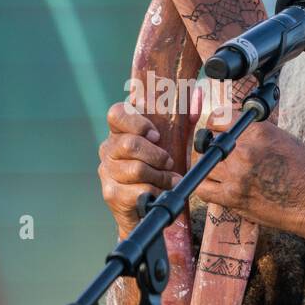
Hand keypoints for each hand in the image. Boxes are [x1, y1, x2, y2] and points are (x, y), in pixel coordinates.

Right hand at [97, 101, 185, 235]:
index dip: (137, 122)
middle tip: (169, 163)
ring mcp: (107, 171)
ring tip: (168, 180)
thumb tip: (197, 94)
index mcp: (120, 132)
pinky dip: (155, 192)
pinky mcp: (111, 193)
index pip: (116, 114)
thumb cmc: (158, 170)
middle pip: (130, 144)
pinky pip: (139, 190)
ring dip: (160, 177)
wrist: (144, 210)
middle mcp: (108, 149)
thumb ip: (184, 120)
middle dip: (157, 155)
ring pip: (137, 169)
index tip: (156, 135)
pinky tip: (157, 193)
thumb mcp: (173, 144)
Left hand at [191, 86, 304, 232]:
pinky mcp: (233, 197)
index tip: (217, 131)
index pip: (219, 118)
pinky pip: (203, 189)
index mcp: (257, 131)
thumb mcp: (282, 138)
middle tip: (214, 152)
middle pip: (207, 142)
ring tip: (215, 169)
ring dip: (205, 166)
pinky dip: (204, 186)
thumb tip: (233, 130)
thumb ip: (255, 133)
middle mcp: (244, 149)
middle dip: (209, 146)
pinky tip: (215, 185)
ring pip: (201, 164)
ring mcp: (236, 174)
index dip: (216, 125)